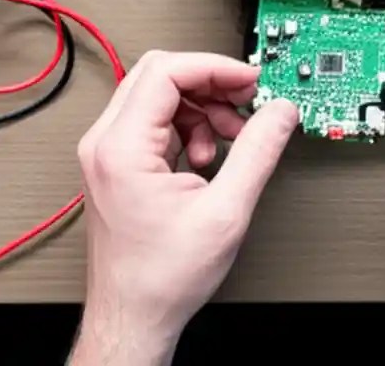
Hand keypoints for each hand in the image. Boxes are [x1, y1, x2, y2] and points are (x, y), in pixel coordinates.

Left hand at [71, 51, 299, 364]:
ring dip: (202, 108)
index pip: (166, 72)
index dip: (214, 68)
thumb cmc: (161, 277)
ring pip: (158, 96)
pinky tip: (209, 158)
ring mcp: (108, 153)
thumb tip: (280, 114)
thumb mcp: (225, 211)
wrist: (135, 315)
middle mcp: (105, 144)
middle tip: (247, 100)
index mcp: (121, 148)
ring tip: (230, 140)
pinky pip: (155, 122)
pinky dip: (189, 128)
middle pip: (159, 76)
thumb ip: (258, 153)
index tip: (248, 80)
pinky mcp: (118, 164)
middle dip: (210, 84)